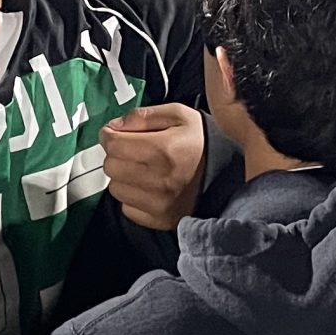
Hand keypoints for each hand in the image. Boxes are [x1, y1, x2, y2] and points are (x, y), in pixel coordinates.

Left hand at [100, 104, 205, 230]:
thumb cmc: (200, 142)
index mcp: (164, 150)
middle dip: (116, 154)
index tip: (114, 133)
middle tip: (130, 149)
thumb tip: (115, 125)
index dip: (109, 134)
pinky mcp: (160, 219)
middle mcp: (160, 179)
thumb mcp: (177, 114)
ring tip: (141, 168)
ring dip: (123, 176)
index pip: (114, 144)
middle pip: (111, 166)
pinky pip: (127, 208)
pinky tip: (148, 186)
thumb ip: (143, 115)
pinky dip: (132, 196)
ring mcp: (159, 203)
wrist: (226, 173)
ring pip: (116, 188)